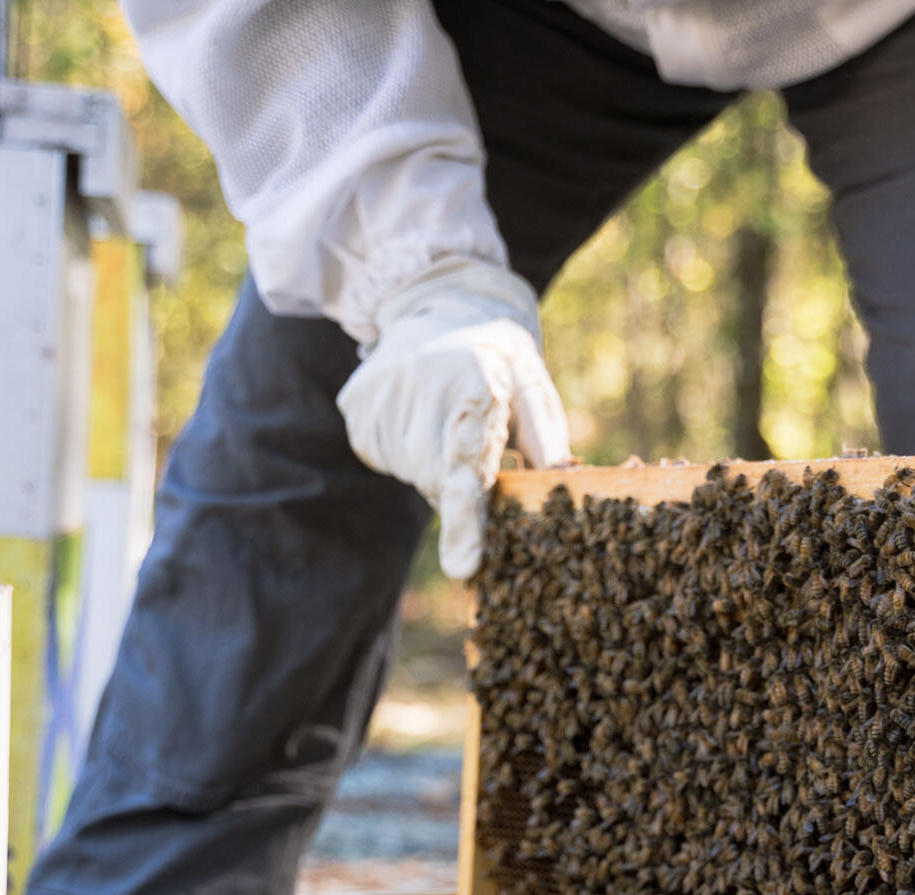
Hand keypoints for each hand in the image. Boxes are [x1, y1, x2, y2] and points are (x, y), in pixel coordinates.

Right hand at [337, 264, 571, 578]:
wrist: (438, 306)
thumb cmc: (499, 360)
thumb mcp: (533, 390)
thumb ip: (545, 446)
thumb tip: (557, 499)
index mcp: (474, 380)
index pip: (468, 466)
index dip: (466, 522)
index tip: (465, 568)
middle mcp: (420, 387)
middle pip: (437, 480)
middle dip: (460, 486)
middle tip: (474, 452)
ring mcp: (381, 399)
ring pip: (413, 473)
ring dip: (435, 468)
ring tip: (446, 422)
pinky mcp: (357, 410)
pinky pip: (386, 459)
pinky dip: (409, 455)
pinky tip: (420, 418)